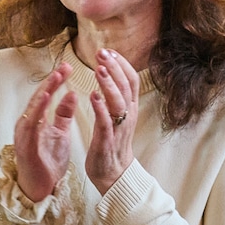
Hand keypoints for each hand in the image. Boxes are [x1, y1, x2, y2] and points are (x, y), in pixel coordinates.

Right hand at [11, 61, 78, 202]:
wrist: (41, 188)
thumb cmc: (47, 161)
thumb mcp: (60, 133)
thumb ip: (63, 114)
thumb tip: (71, 93)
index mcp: (35, 120)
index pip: (45, 95)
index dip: (55, 80)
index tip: (68, 66)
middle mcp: (27, 123)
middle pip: (38, 97)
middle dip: (51, 81)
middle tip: (64, 66)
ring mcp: (24, 134)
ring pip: (33, 107)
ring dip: (45, 91)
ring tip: (56, 76)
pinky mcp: (26, 144)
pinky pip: (31, 124)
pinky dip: (38, 109)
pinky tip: (46, 97)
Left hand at [82, 49, 140, 195]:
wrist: (114, 174)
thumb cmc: (113, 143)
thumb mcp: (119, 116)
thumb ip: (116, 96)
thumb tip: (110, 74)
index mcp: (130, 108)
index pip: (132, 80)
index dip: (122, 64)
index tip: (109, 51)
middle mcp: (128, 115)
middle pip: (126, 86)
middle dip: (114, 67)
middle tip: (101, 53)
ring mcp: (119, 128)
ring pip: (118, 102)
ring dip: (109, 84)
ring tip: (99, 69)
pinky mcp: (107, 141)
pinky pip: (106, 122)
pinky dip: (101, 108)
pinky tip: (93, 96)